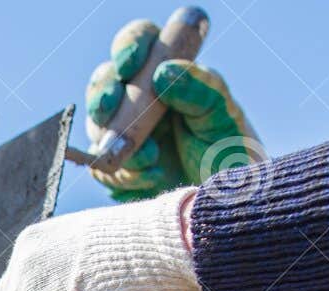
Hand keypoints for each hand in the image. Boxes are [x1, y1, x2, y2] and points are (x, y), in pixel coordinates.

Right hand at [86, 18, 263, 200]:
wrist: (225, 208)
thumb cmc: (230, 156)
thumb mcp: (223, 118)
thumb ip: (200, 89)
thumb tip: (163, 71)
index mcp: (169, 75)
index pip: (141, 44)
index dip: (129, 47)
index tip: (131, 65)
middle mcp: (142, 102)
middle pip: (104, 83)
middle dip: (101, 94)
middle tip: (108, 109)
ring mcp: (126, 136)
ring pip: (98, 127)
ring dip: (116, 141)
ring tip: (151, 159)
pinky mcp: (118, 171)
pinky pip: (103, 167)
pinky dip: (123, 173)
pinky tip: (153, 177)